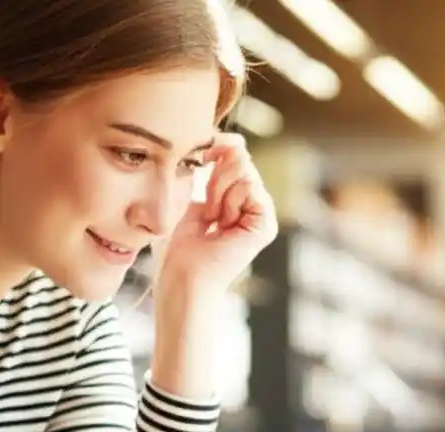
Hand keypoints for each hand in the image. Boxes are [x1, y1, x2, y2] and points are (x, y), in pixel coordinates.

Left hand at [158, 132, 277, 292]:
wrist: (182, 276)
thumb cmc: (179, 246)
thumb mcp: (193, 198)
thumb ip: (211, 173)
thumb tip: (232, 142)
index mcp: (237, 201)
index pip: (236, 157)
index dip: (219, 149)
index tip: (201, 156)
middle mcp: (253, 206)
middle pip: (241, 160)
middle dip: (216, 176)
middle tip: (206, 206)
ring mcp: (262, 216)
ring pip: (245, 170)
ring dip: (219, 190)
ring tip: (212, 217)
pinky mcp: (265, 225)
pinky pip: (250, 186)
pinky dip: (229, 199)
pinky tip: (222, 221)